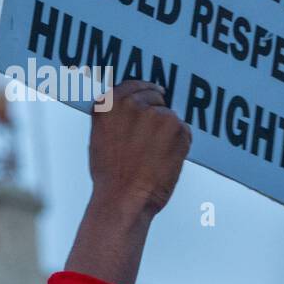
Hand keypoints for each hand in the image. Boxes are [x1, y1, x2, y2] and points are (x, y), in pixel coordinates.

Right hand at [88, 80, 190, 217]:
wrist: (124, 199)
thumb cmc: (110, 176)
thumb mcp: (100, 137)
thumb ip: (115, 116)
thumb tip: (134, 108)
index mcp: (109, 104)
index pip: (133, 85)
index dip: (144, 92)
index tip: (151, 95)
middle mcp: (132, 104)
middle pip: (155, 96)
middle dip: (156, 113)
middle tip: (150, 139)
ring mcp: (156, 114)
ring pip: (170, 116)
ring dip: (167, 132)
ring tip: (153, 156)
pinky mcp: (177, 128)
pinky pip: (183, 131)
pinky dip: (179, 144)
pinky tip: (164, 160)